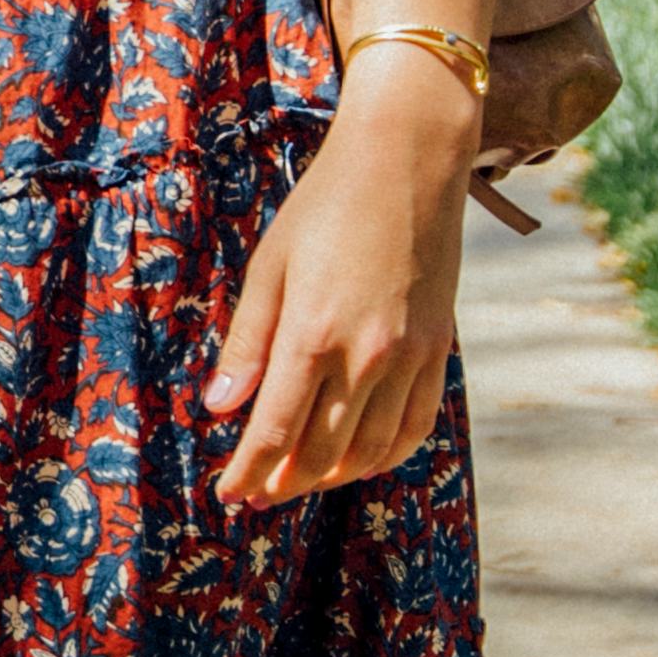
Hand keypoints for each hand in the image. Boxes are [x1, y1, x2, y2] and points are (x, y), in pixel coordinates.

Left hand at [207, 65, 472, 507]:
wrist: (407, 162)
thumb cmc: (325, 206)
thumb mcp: (268, 267)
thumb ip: (247, 343)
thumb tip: (219, 407)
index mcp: (313, 334)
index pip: (274, 432)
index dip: (248, 471)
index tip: (228, 493)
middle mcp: (366, 356)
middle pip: (321, 452)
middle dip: (283, 483)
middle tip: (257, 494)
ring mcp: (409, 357)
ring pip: (370, 450)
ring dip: (332, 477)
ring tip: (301, 482)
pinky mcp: (439, 350)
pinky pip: (415, 426)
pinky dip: (386, 455)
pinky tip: (361, 460)